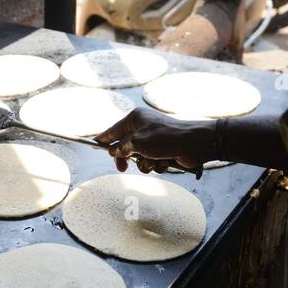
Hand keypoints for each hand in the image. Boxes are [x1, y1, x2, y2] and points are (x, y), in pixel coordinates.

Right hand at [94, 107, 216, 172]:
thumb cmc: (166, 138)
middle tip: (122, 168)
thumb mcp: (137, 143)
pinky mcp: (162, 151)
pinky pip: (151, 162)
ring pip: (138, 158)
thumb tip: (113, 151)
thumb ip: (121, 148)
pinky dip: (156, 165)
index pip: (112, 130)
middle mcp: (142, 128)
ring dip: (145, 163)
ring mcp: (152, 140)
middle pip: (123, 147)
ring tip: (154, 160)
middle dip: (126, 158)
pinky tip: (165, 161)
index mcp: (135, 119)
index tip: (92, 145)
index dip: (102, 139)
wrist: (195, 144)